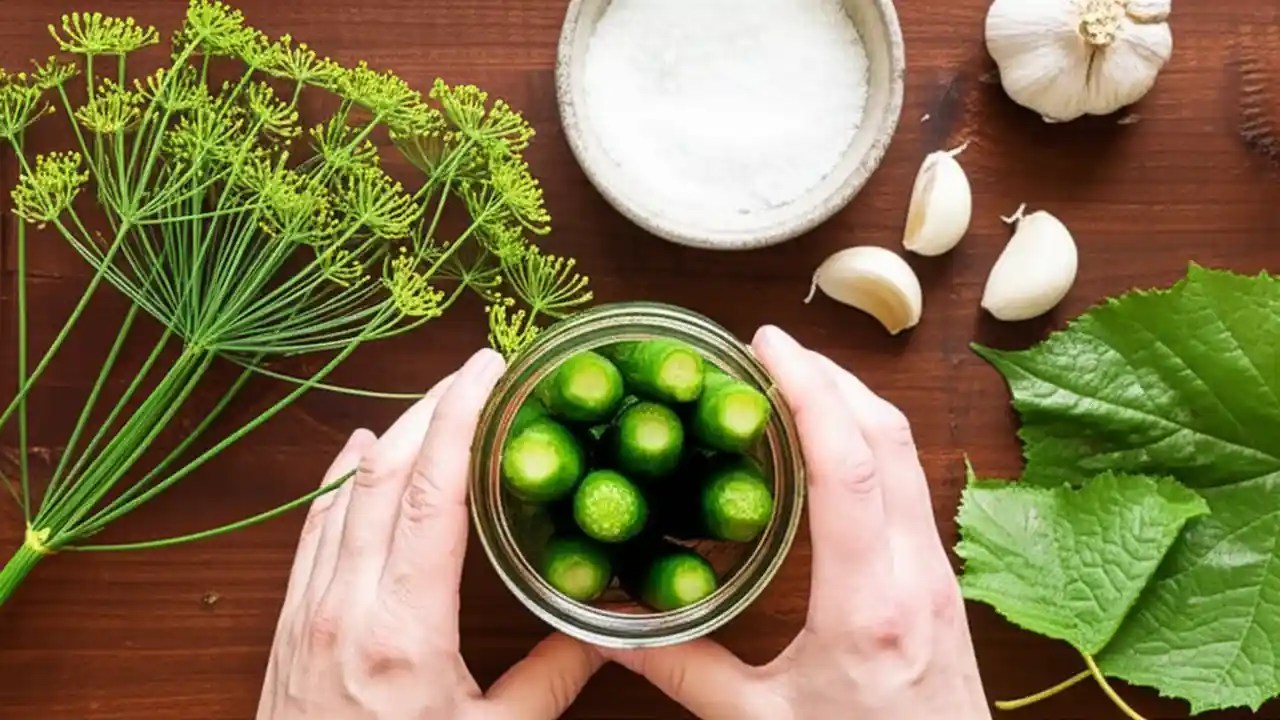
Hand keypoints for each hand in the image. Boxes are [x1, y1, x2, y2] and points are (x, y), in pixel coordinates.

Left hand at [257, 348, 603, 719]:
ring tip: (434, 401)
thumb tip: (601, 633)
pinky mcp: (291, 616)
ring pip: (345, 487)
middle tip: (476, 372)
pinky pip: (315, 521)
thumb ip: (550, 683)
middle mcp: (346, 602)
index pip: (430, 491)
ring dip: (390, 433)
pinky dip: (344, 474)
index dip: (460, 417)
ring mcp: (309, 605)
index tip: (488, 371)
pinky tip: (361, 450)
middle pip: (383, 470)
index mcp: (401, 628)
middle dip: (430, 407)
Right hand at [601, 326, 990, 719]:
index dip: (810, 390)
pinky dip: (869, 439)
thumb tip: (604, 628)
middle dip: (832, 374)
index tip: (767, 344)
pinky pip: (910, 481)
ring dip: (855, 401)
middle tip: (769, 348)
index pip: (849, 467)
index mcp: (868, 605)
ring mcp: (939, 571)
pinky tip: (829, 442)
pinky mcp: (942, 577)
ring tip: (794, 378)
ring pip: (908, 452)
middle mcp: (916, 574)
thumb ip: (681, 670)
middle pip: (889, 436)